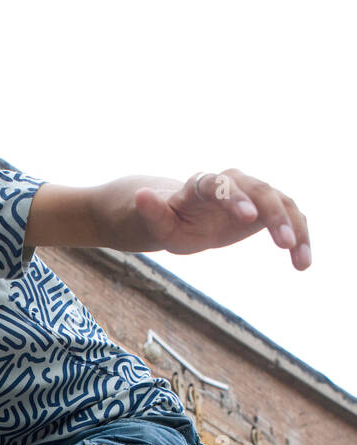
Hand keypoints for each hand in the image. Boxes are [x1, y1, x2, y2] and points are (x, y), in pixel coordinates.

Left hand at [134, 169, 310, 269]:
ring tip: (300, 259)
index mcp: (202, 185)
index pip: (220, 186)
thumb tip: (141, 196)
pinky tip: (303, 262)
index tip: (249, 218)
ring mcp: (253, 193)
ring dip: (294, 228)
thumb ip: (151, 211)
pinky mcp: (267, 208)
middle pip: (259, 190)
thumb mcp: (156, 222)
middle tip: (285, 243)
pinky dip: (300, 236)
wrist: (185, 217)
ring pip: (280, 202)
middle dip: (274, 214)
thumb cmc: (169, 220)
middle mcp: (233, 183)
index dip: (235, 199)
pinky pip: (289, 218)